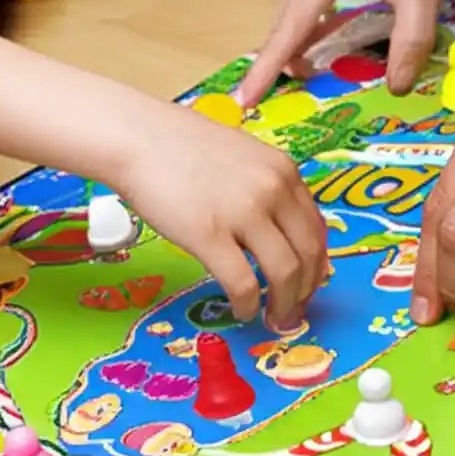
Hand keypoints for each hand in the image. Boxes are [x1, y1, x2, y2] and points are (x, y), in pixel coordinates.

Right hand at [117, 105, 326, 330]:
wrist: (137, 137)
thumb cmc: (183, 147)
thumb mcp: (244, 159)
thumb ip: (268, 190)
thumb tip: (282, 234)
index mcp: (285, 172)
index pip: (317, 229)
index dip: (317, 265)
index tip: (308, 285)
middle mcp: (274, 191)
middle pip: (308, 255)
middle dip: (306, 291)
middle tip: (294, 312)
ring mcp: (244, 213)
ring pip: (284, 273)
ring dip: (284, 304)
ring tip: (273, 318)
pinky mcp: (210, 235)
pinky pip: (244, 283)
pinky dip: (248, 305)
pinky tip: (242, 310)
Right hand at [237, 0, 444, 106]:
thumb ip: (411, 38)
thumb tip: (398, 86)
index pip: (290, 32)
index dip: (267, 69)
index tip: (244, 98)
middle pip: (285, 23)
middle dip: (278, 60)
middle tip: (267, 94)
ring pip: (293, 11)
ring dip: (295, 43)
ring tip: (301, 71)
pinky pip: (305, 0)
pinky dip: (308, 24)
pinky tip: (319, 39)